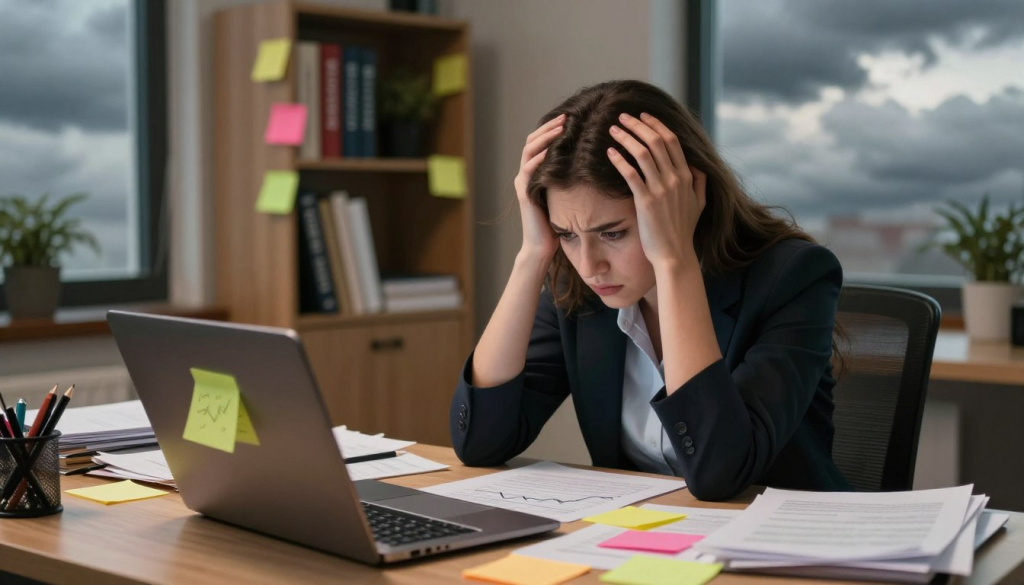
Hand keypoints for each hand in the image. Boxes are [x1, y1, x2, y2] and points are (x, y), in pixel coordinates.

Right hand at [515, 113, 564, 261]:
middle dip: (549, 127)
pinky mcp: (524, 193)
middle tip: (566, 116)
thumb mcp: (565, 194)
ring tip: (560, 128)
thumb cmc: (557, 223)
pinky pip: (528, 171)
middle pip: (532, 141)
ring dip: (544, 138)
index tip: (570, 117)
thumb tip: (590, 161)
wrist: (542, 246)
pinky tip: (551, 152)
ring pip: (528, 151)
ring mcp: (522, 182)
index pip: (539, 142)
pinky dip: (539, 159)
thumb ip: (569, 177)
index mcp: (534, 172)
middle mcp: (525, 174)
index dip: (552, 128)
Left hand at [606, 112, 705, 268]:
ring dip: (626, 137)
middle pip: (656, 141)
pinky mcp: (646, 201)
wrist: (674, 254)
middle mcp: (675, 179)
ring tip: (612, 129)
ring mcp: (661, 189)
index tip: (643, 116)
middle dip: (638, 125)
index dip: (656, 125)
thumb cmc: (683, 231)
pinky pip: (630, 173)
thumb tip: (697, 165)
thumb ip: (700, 182)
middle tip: (622, 116)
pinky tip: (609, 152)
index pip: (672, 141)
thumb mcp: (699, 204)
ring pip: (643, 153)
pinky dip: (619, 160)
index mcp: (688, 176)